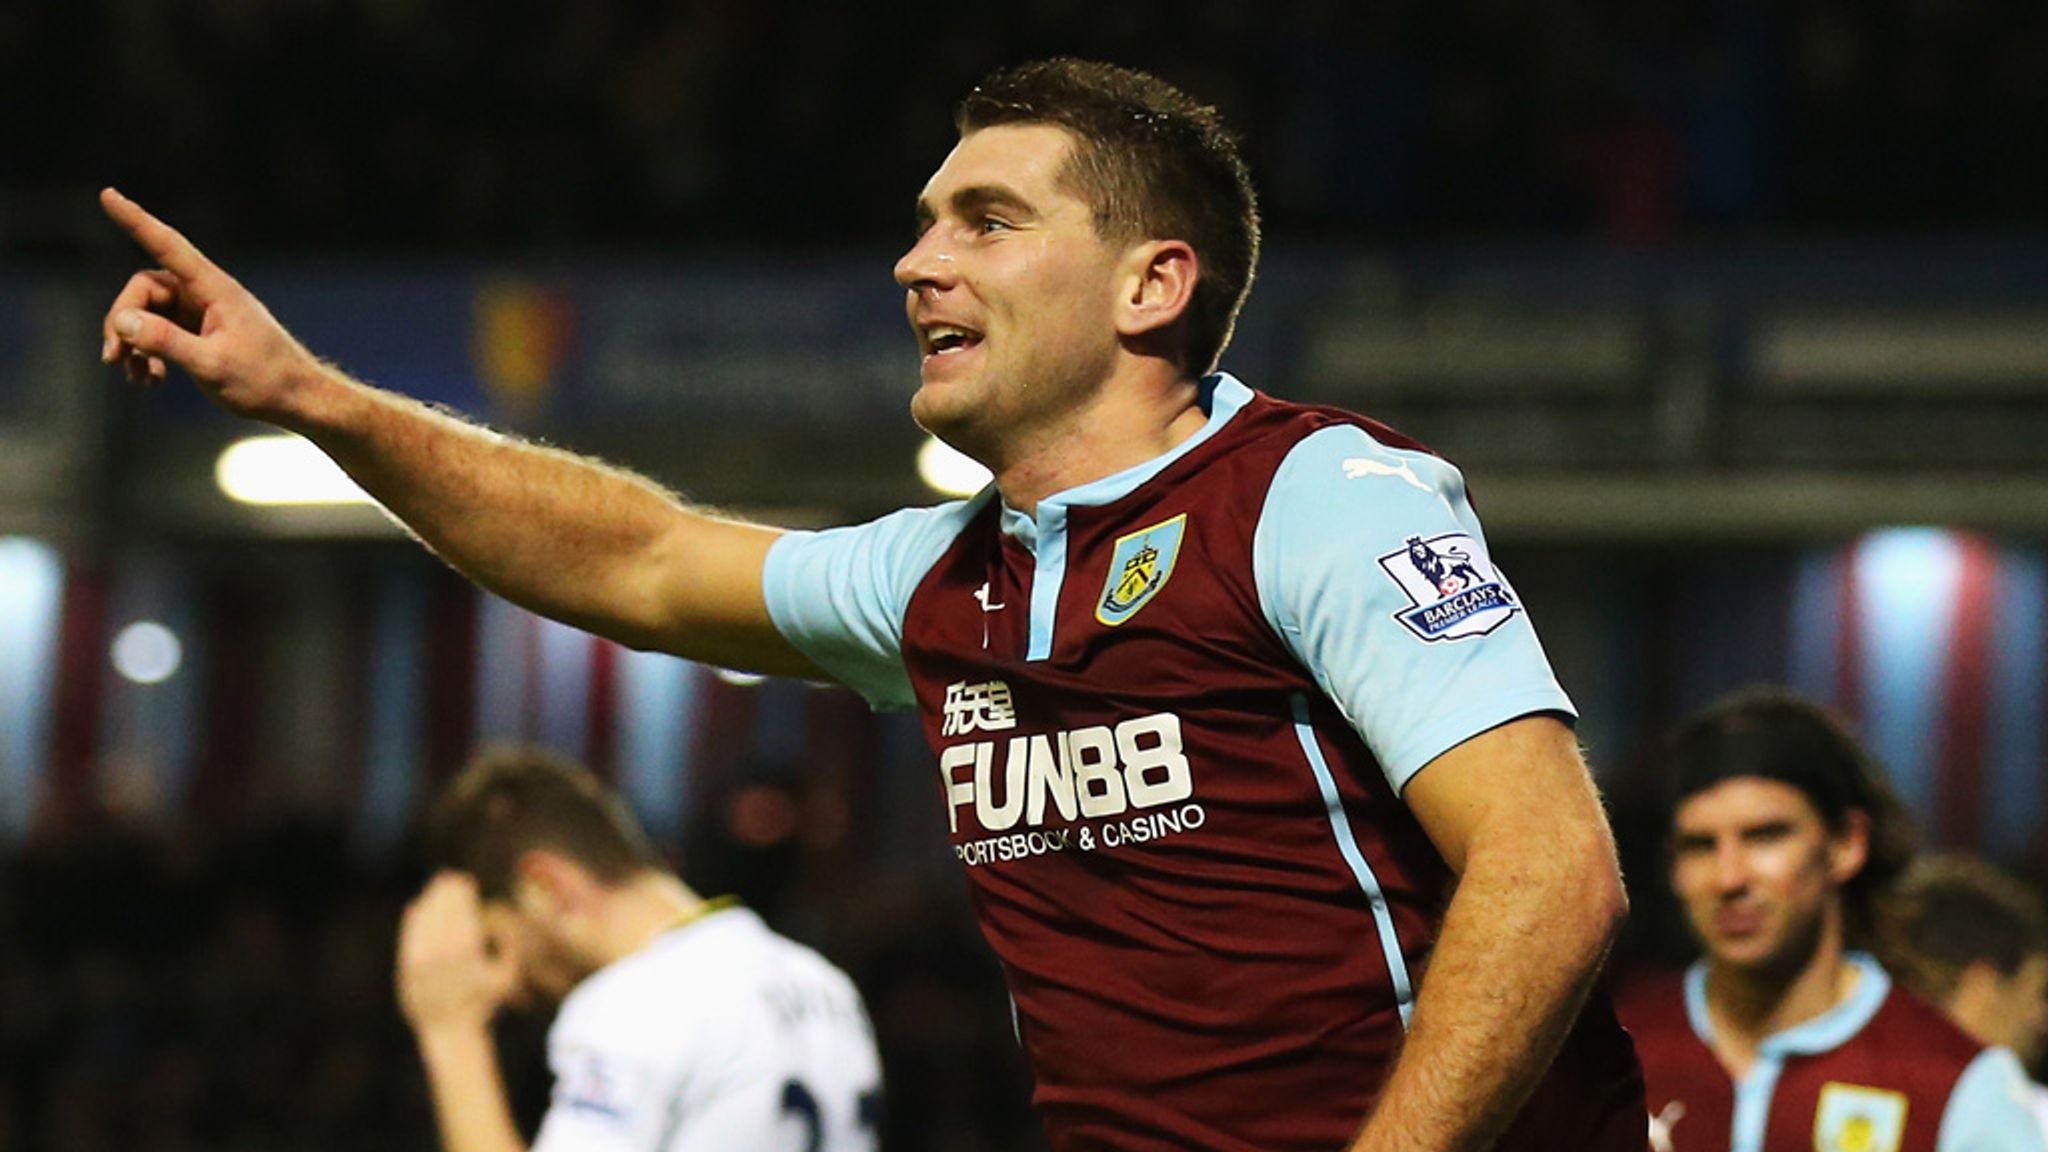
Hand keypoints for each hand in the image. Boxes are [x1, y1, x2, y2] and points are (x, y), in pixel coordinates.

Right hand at [98, 187, 323, 424]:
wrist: (298, 400)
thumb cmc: (265, 380)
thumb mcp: (211, 364)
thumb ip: (166, 342)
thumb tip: (123, 319)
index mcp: (215, 289)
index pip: (167, 245)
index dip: (135, 220)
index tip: (108, 194)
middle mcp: (207, 294)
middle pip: (145, 290)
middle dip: (123, 322)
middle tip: (112, 358)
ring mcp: (203, 313)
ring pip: (149, 315)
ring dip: (135, 344)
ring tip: (137, 378)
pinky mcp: (201, 333)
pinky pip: (161, 333)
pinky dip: (149, 355)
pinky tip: (152, 381)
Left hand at [396, 872, 520, 1036]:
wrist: (450, 1030)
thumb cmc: (484, 1002)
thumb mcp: (508, 974)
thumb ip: (508, 944)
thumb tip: (496, 916)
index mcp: (467, 950)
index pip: (461, 908)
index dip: (463, 890)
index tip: (466, 882)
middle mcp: (441, 951)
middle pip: (441, 908)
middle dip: (446, 890)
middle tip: (451, 879)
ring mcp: (420, 959)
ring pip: (422, 917)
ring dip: (430, 899)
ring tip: (436, 890)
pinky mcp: (406, 966)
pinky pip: (409, 933)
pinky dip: (414, 917)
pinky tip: (418, 907)